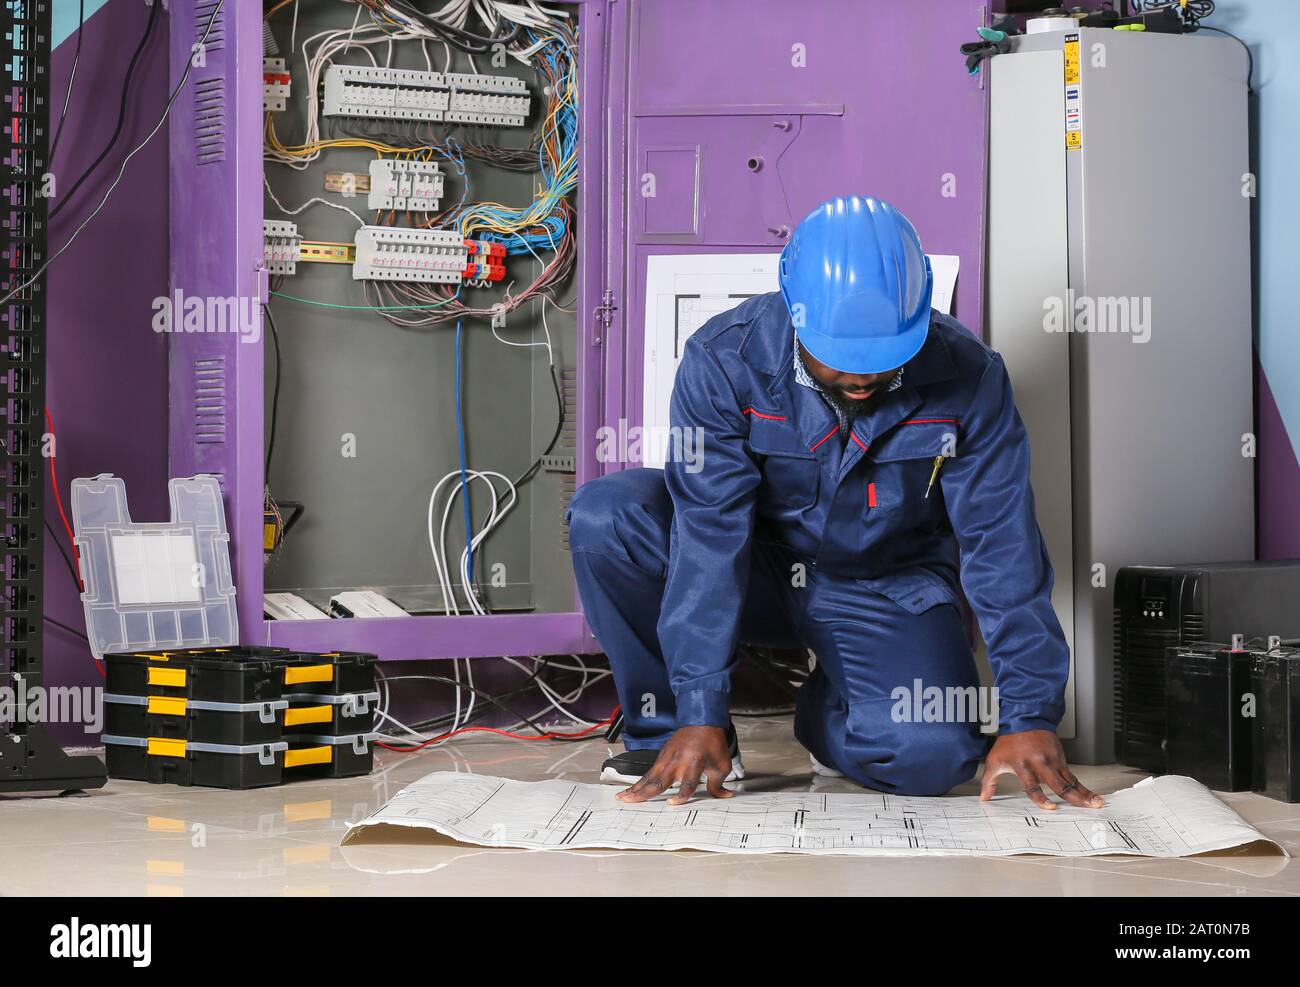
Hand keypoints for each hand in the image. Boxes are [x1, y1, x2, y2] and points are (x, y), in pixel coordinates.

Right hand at [616, 725, 735, 805]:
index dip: (680, 796)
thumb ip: (718, 784)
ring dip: (635, 788)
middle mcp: (678, 761)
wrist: (702, 720)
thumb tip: (723, 797)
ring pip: (649, 777)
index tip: (672, 804)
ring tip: (622, 797)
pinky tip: (632, 789)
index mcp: (694, 763)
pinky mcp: (662, 756)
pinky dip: (640, 781)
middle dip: (643, 793)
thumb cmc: (712, 742)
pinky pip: (650, 771)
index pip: (687, 784)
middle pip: (658, 781)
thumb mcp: (721, 764)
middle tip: (629, 802)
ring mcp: (667, 758)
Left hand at [980, 730, 1103, 810]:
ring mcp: (1053, 761)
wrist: (1025, 718)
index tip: (1051, 808)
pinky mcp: (1061, 759)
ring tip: (1096, 804)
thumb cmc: (1010, 740)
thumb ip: (989, 780)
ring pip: (1070, 781)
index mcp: (1023, 765)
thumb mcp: (995, 759)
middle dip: (1073, 797)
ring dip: (1084, 793)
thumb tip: (984, 798)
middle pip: (1059, 784)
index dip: (1041, 798)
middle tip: (1085, 807)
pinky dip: (1082, 786)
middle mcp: (1041, 763)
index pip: (1033, 785)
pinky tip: (1091, 795)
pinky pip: (1072, 776)